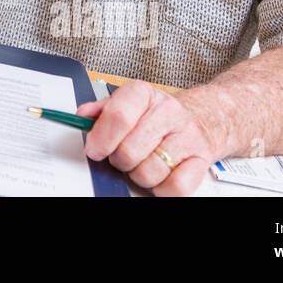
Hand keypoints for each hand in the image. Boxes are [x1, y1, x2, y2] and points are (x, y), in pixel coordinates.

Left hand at [77, 80, 219, 195]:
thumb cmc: (155, 115)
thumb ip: (101, 111)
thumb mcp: (126, 103)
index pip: (118, 116)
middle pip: (130, 150)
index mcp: (143, 94)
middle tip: (123, 156)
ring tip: (143, 162)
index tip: (94, 150)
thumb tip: (81, 117)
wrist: (200, 119)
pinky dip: (162, 189)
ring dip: (139, 175)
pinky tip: (160, 175)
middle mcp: (168, 112)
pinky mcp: (201, 161)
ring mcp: (187, 136)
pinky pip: (175, 188)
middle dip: (120, 160)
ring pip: (149, 172)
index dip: (101, 138)